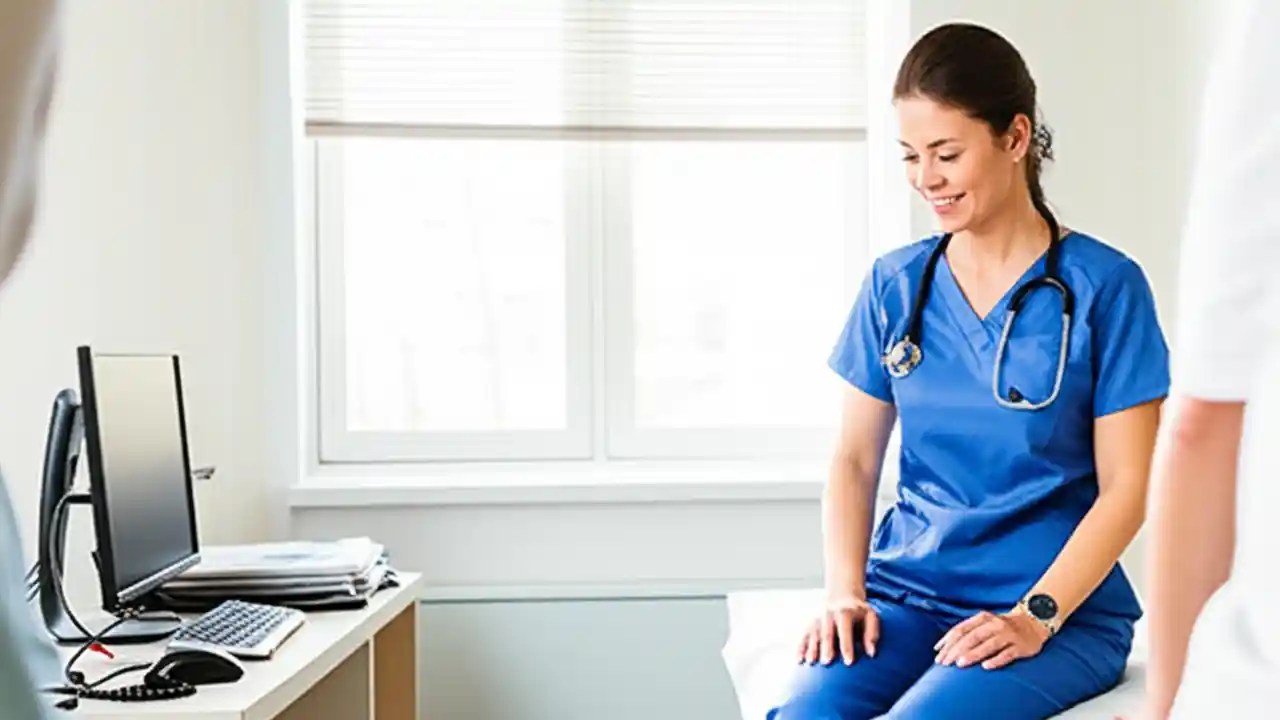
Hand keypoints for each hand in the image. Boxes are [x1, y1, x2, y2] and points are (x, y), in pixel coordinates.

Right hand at [797, 597, 880, 665]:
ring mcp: (817, 619)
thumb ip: (872, 634)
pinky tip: (799, 660)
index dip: (847, 647)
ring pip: (813, 635)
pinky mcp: (810, 624)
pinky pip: (804, 636)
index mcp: (845, 613)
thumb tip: (871, 653)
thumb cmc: (858, 612)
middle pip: (827, 633)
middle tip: (826, 663)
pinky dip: (800, 648)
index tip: (848, 662)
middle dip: (826, 648)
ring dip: (812, 648)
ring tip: (811, 662)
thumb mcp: (870, 617)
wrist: (842, 596)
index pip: (845, 631)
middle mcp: (829, 615)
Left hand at [933, 610, 1049, 669]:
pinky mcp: (1021, 646)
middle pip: (972, 637)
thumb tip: (942, 647)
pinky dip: (996, 660)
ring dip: (973, 654)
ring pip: (989, 645)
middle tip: (945, 663)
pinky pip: (1007, 654)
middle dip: (957, 650)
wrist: (1034, 623)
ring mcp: (1009, 635)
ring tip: (960, 664)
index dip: (948, 642)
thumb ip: (966, 632)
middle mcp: (995, 625)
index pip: (961, 629)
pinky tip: (986, 667)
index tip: (938, 655)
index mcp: (982, 618)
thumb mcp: (984, 624)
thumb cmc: (1002, 627)